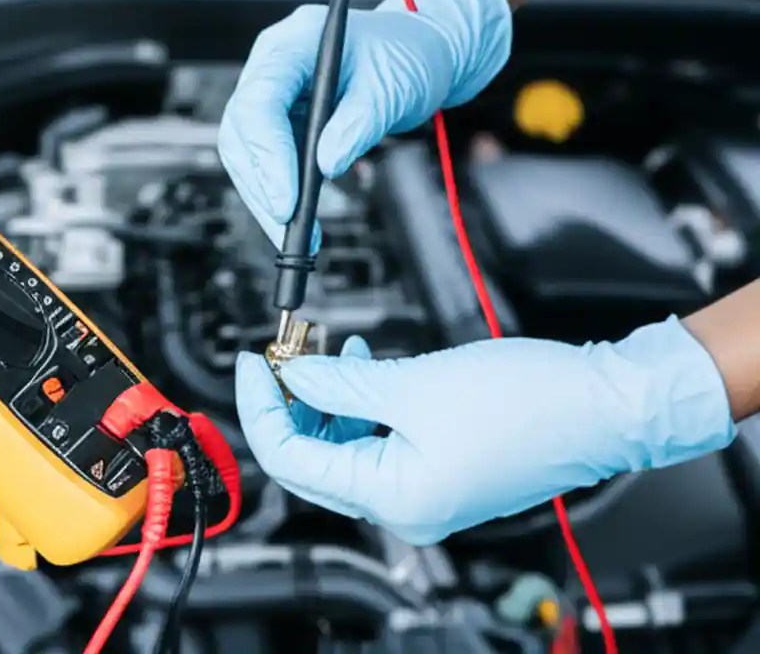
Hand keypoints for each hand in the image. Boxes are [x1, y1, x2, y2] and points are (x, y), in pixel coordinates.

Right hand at [217, 0, 511, 248]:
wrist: (416, 53)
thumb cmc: (406, 57)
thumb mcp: (391, 86)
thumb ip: (358, 123)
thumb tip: (326, 166)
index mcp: (292, 44)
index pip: (260, 101)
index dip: (268, 155)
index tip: (287, 202)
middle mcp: (270, 66)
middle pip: (242, 131)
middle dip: (262, 185)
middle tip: (290, 227)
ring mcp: (271, 93)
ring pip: (245, 153)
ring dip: (266, 198)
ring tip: (300, 235)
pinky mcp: (278, 120)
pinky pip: (265, 161)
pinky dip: (279, 192)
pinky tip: (300, 219)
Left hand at [235, 318, 735, 544]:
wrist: (606, 403)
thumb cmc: (529, 400)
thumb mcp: (413, 382)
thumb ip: (340, 382)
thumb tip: (292, 373)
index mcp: (394, 500)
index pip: (291, 460)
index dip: (261, 406)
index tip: (250, 362)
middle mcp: (406, 510)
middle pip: (313, 459)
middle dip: (293, 400)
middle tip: (284, 350)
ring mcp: (424, 494)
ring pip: (344, 448)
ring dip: (328, 396)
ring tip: (324, 346)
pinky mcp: (442, 473)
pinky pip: (380, 443)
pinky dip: (362, 404)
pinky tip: (360, 360)